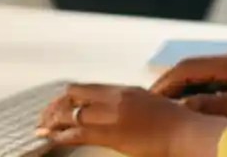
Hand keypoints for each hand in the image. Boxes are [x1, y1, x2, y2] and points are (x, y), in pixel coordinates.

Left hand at [36, 83, 226, 156]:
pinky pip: (78, 133)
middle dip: (55, 107)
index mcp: (124, 89)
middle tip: (44, 119)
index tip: (59, 106)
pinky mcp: (111, 133)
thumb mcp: (150, 105)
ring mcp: (113, 114)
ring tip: (42, 129)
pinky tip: (52, 138)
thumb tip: (120, 112)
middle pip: (74, 95)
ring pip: (72, 113)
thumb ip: (131, 105)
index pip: (86, 87)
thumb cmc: (175, 123)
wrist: (185, 132)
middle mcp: (115, 97)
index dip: (68, 97)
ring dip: (53, 121)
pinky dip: (61, 135)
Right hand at [150, 50, 226, 122]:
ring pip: (200, 76)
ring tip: (166, 109)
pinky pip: (213, 83)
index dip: (164, 83)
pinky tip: (191, 109)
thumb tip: (182, 106)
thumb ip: (210, 107)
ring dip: (183, 90)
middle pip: (190, 69)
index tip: (147, 99)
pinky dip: (198, 93)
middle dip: (169, 86)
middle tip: (150, 105)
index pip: (185, 68)